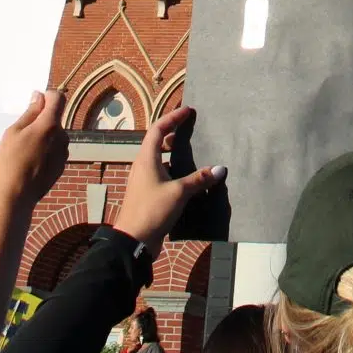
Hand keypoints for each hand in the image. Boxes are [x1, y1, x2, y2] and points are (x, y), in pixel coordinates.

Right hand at [0, 89, 68, 208]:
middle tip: (22, 133)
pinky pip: (55, 149)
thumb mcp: (13, 132)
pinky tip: (31, 161)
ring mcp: (64, 152)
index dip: (47, 96)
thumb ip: (29, 112)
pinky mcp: (61, 165)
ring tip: (25, 150)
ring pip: (55, 134)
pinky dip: (46, 149)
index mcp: (50, 125)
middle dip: (42, 119)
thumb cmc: (10, 163)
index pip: (58, 98)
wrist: (17, 196)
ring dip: (44, 136)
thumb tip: (39, 97)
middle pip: (55, 118)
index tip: (35, 102)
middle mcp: (62, 137)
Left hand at [112, 106, 223, 245]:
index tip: (188, 111)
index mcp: (146, 159)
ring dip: (175, 154)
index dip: (173, 118)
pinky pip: (164, 176)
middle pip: (157, 143)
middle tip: (191, 130)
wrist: (133, 241)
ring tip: (194, 152)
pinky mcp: (149, 195)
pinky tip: (190, 180)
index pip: (158, 129)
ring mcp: (145, 182)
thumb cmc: (152, 210)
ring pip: (161, 161)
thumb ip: (199, 179)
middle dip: (173, 134)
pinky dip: (176, 172)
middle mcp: (143, 167)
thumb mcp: (178, 192)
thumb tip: (219, 169)